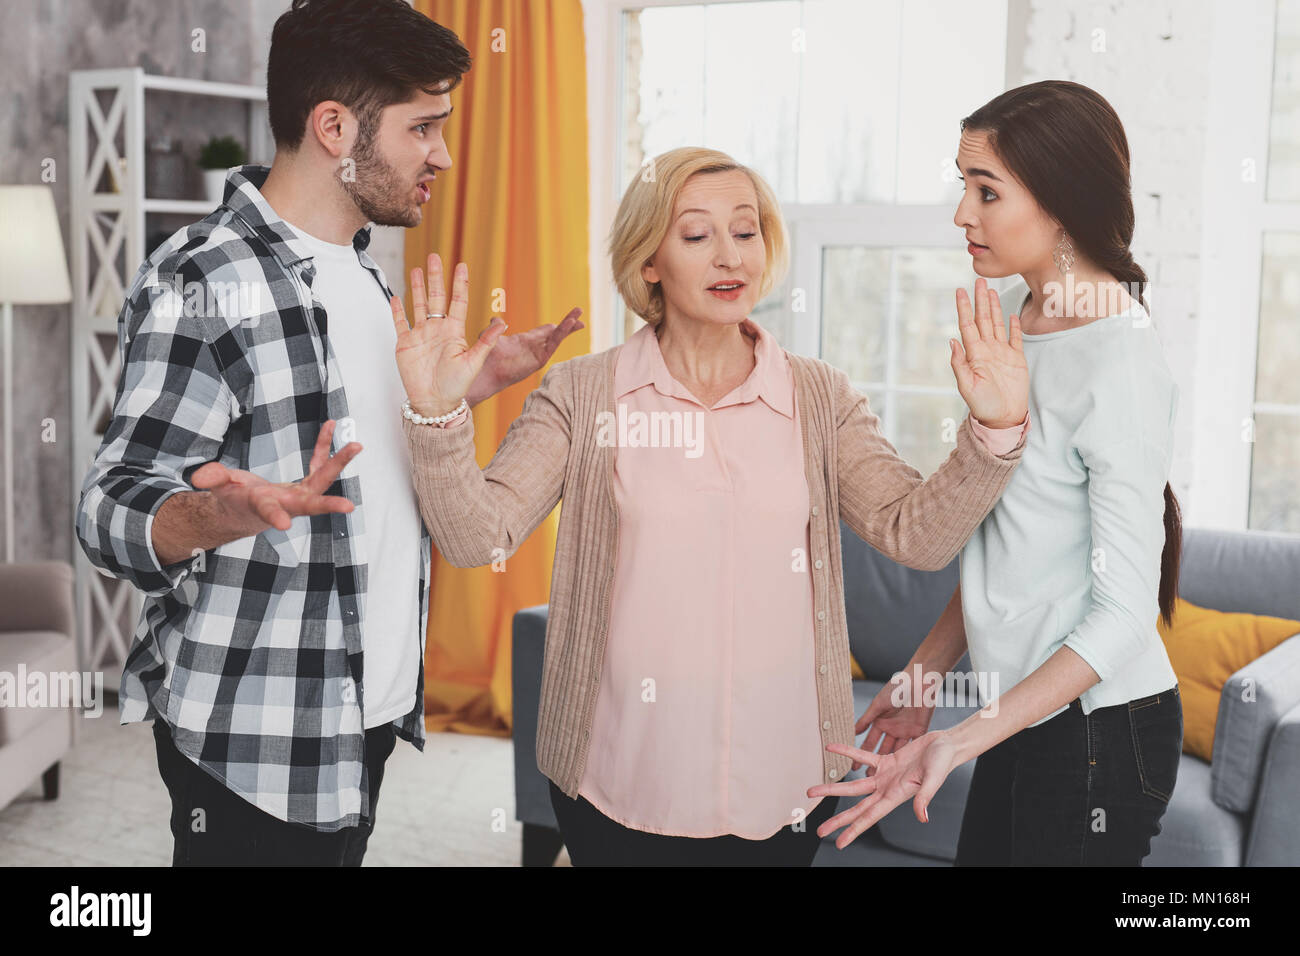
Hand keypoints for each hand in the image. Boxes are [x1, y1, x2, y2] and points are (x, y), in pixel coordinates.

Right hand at [189, 420, 360, 535]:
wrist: (246, 510)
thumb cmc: (234, 500)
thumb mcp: (219, 489)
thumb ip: (213, 480)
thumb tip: (201, 478)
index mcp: (264, 507)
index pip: (269, 512)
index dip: (274, 518)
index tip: (284, 526)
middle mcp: (288, 504)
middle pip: (310, 504)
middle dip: (328, 505)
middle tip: (349, 507)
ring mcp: (301, 495)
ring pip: (323, 480)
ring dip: (339, 462)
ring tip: (356, 444)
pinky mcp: (306, 484)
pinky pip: (319, 463)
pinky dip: (325, 447)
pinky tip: (331, 426)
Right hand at [390, 254, 507, 416]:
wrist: (434, 403)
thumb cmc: (455, 387)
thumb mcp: (473, 363)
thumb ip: (486, 342)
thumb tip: (503, 323)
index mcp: (454, 331)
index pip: (457, 300)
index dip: (459, 283)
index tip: (461, 265)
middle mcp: (438, 330)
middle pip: (436, 297)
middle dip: (435, 277)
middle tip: (434, 256)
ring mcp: (421, 336)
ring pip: (418, 305)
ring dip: (417, 287)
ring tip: (417, 269)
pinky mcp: (405, 344)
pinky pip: (400, 323)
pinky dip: (397, 310)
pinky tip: (396, 297)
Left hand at [465, 307, 584, 405]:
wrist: (484, 372)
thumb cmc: (485, 358)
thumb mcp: (490, 335)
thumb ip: (495, 326)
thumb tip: (496, 319)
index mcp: (525, 341)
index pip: (545, 330)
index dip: (556, 324)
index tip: (570, 317)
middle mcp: (534, 348)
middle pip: (556, 332)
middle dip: (568, 323)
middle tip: (580, 312)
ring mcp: (537, 354)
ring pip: (557, 337)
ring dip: (568, 325)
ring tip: (580, 316)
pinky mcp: (539, 360)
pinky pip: (553, 344)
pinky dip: (562, 333)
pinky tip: (570, 323)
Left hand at [808, 732, 959, 848]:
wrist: (946, 744)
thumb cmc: (943, 762)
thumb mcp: (934, 779)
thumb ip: (925, 797)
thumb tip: (922, 817)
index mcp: (896, 796)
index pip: (870, 817)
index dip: (854, 830)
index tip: (839, 842)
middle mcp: (887, 789)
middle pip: (857, 807)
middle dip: (838, 819)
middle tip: (820, 829)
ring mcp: (885, 776)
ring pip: (853, 784)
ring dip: (833, 787)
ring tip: (813, 791)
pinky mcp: (886, 760)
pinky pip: (862, 756)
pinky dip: (846, 751)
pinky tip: (831, 748)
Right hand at [851, 669, 936, 772]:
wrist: (918, 682)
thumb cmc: (896, 688)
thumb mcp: (878, 705)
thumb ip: (867, 719)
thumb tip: (853, 732)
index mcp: (880, 720)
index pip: (869, 741)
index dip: (861, 753)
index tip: (854, 766)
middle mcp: (892, 728)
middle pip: (882, 750)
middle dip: (875, 763)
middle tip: (868, 778)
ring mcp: (905, 730)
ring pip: (896, 751)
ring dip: (891, 764)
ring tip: (884, 777)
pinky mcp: (919, 731)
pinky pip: (912, 746)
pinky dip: (908, 756)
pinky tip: (903, 768)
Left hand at [950, 277, 1027, 428]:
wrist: (1004, 418)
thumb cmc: (983, 406)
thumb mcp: (967, 387)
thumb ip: (959, 364)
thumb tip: (952, 342)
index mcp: (974, 354)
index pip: (968, 326)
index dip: (964, 308)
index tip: (960, 291)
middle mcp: (987, 350)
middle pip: (983, 319)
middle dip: (980, 300)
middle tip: (979, 281)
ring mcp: (1002, 353)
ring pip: (997, 324)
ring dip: (994, 307)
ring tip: (991, 291)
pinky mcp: (1016, 359)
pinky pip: (1015, 338)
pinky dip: (1014, 326)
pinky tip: (1011, 314)